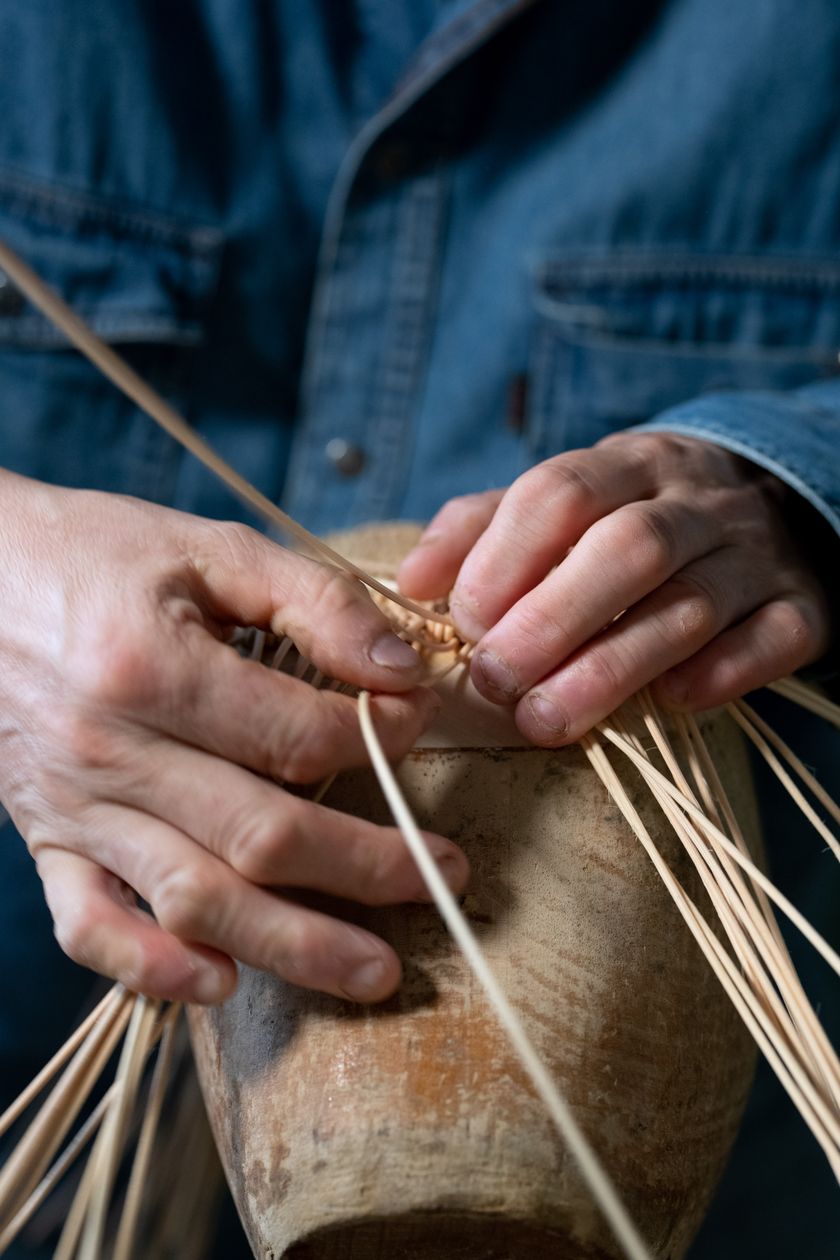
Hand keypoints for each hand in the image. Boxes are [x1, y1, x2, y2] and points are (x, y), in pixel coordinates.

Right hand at [0, 473, 467, 1004]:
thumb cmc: (96, 554)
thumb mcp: (209, 547)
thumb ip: (314, 600)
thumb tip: (403, 668)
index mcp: (152, 668)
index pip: (298, 736)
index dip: (379, 736)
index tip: (416, 722)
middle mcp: (109, 752)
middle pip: (263, 836)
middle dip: (371, 866)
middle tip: (446, 877)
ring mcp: (72, 809)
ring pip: (195, 901)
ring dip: (294, 944)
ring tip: (377, 970)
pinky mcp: (46, 841)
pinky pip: (88, 929)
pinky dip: (152, 970)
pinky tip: (222, 985)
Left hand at [399, 432, 833, 743]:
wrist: (768, 517)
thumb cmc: (634, 521)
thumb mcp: (566, 505)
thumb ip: (483, 531)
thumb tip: (411, 580)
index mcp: (627, 465)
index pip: (563, 491)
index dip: (506, 558)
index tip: (465, 623)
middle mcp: (695, 502)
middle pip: (627, 548)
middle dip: (552, 619)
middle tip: (496, 682)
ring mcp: (753, 554)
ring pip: (691, 602)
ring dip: (613, 666)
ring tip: (545, 719)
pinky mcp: (800, 606)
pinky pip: (771, 637)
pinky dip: (722, 671)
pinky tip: (671, 701)